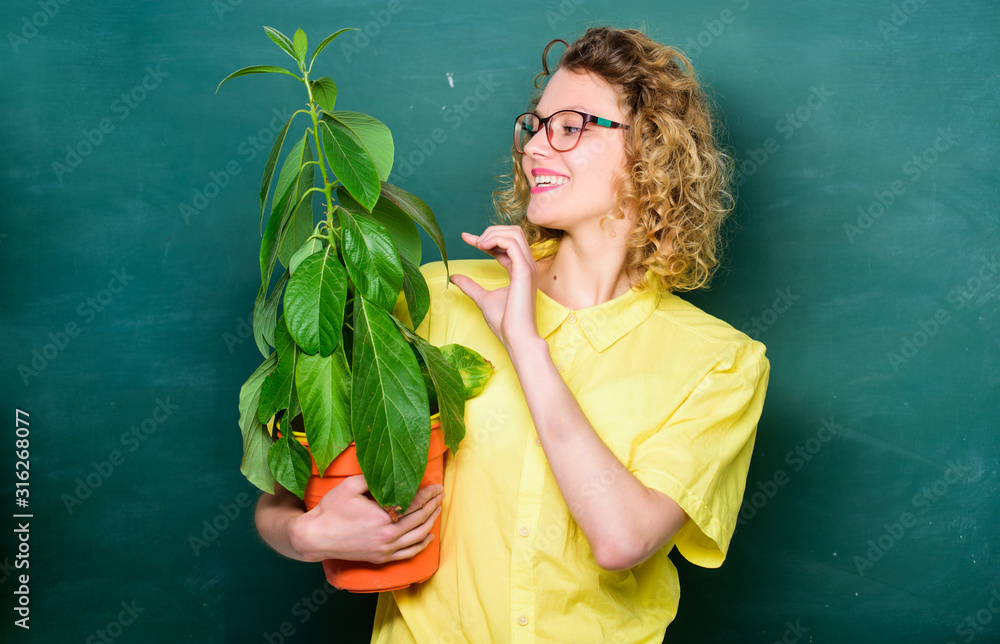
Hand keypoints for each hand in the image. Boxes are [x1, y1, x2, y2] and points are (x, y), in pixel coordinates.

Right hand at [287, 475, 442, 563]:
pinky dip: (422, 544)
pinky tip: (429, 536)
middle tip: (441, 494)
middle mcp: (388, 536)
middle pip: (420, 519)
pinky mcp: (380, 558)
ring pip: (418, 536)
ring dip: (431, 522)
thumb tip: (388, 468)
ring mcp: (385, 549)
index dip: (428, 494)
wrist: (315, 537)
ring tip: (438, 510)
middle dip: (433, 505)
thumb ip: (372, 477)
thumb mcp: (350, 486)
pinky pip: (408, 553)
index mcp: (383, 517)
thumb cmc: (331, 510)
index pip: (414, 503)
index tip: (437, 485)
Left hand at [449, 226, 540, 351]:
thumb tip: (454, 276)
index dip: (486, 237)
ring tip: (477, 244)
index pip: (505, 244)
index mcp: (520, 270)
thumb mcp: (482, 298)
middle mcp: (526, 265)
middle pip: (513, 232)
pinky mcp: (524, 270)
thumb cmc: (504, 322)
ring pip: (514, 233)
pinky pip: (512, 243)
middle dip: (491, 230)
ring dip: (492, 233)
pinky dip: (495, 239)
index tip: (465, 238)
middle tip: (472, 241)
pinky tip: (481, 246)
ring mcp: (527, 266)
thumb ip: (470, 286)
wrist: (516, 337)